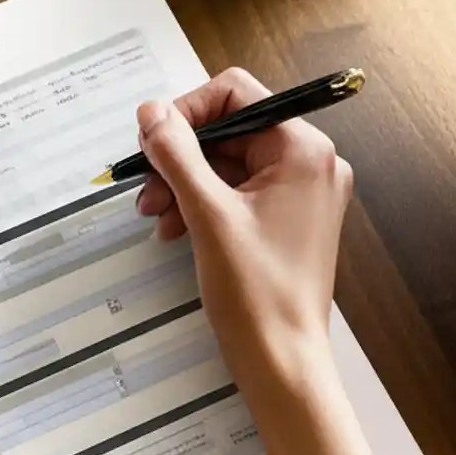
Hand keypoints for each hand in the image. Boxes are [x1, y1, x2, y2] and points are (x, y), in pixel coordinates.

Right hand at [134, 68, 352, 378]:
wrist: (282, 360)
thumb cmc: (258, 294)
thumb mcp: (206, 213)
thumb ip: (177, 154)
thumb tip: (151, 112)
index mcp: (303, 151)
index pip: (236, 94)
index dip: (187, 112)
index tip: (152, 141)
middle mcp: (309, 163)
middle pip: (228, 131)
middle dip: (180, 157)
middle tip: (146, 188)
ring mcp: (299, 193)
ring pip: (225, 163)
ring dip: (183, 183)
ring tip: (155, 216)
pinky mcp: (285, 219)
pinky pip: (234, 192)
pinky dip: (199, 204)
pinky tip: (174, 228)